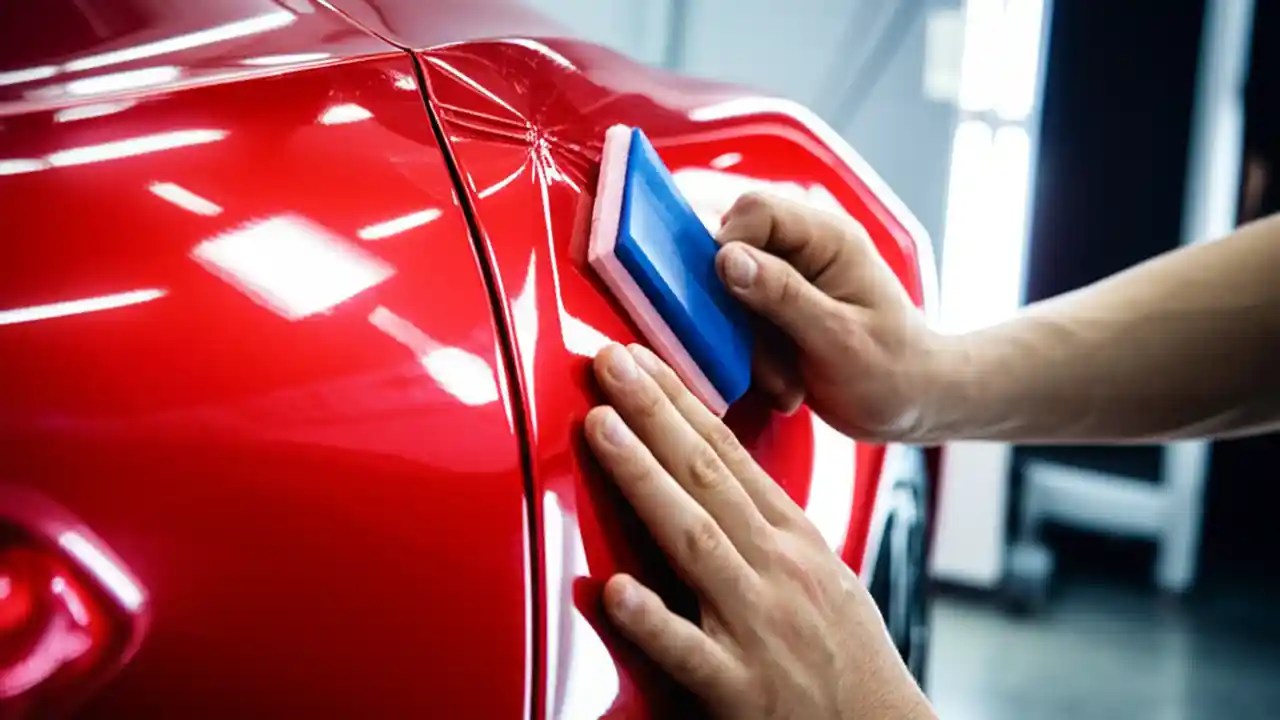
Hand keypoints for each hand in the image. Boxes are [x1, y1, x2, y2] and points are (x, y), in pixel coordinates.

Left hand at [585, 343, 934, 719]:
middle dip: (655, 414)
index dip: (681, 402)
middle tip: (611, 365)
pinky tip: (615, 589)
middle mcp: (777, 570)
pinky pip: (688, 651)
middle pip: (706, 477)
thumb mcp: (819, 570)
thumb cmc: (846, 654)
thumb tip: (714, 472)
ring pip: (694, 540)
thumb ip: (765, 524)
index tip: (644, 360)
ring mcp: (757, 626)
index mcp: (794, 538)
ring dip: (644, 480)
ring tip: (602, 430)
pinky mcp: (739, 689)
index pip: (728, 454)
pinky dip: (654, 619)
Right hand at [715, 193, 950, 441]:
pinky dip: (755, 360)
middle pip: (733, 252)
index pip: (755, 211)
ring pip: (731, 298)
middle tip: (765, 358)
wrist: (913, 404)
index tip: (730, 304)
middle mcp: (807, 251)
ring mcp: (790, 283)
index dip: (729, 248)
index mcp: (829, 239)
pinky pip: (741, 326)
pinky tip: (788, 383)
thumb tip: (726, 259)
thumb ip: (782, 295)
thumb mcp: (837, 337)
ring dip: (748, 347)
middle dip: (735, 311)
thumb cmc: (891, 372)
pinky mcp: (779, 314)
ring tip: (787, 381)